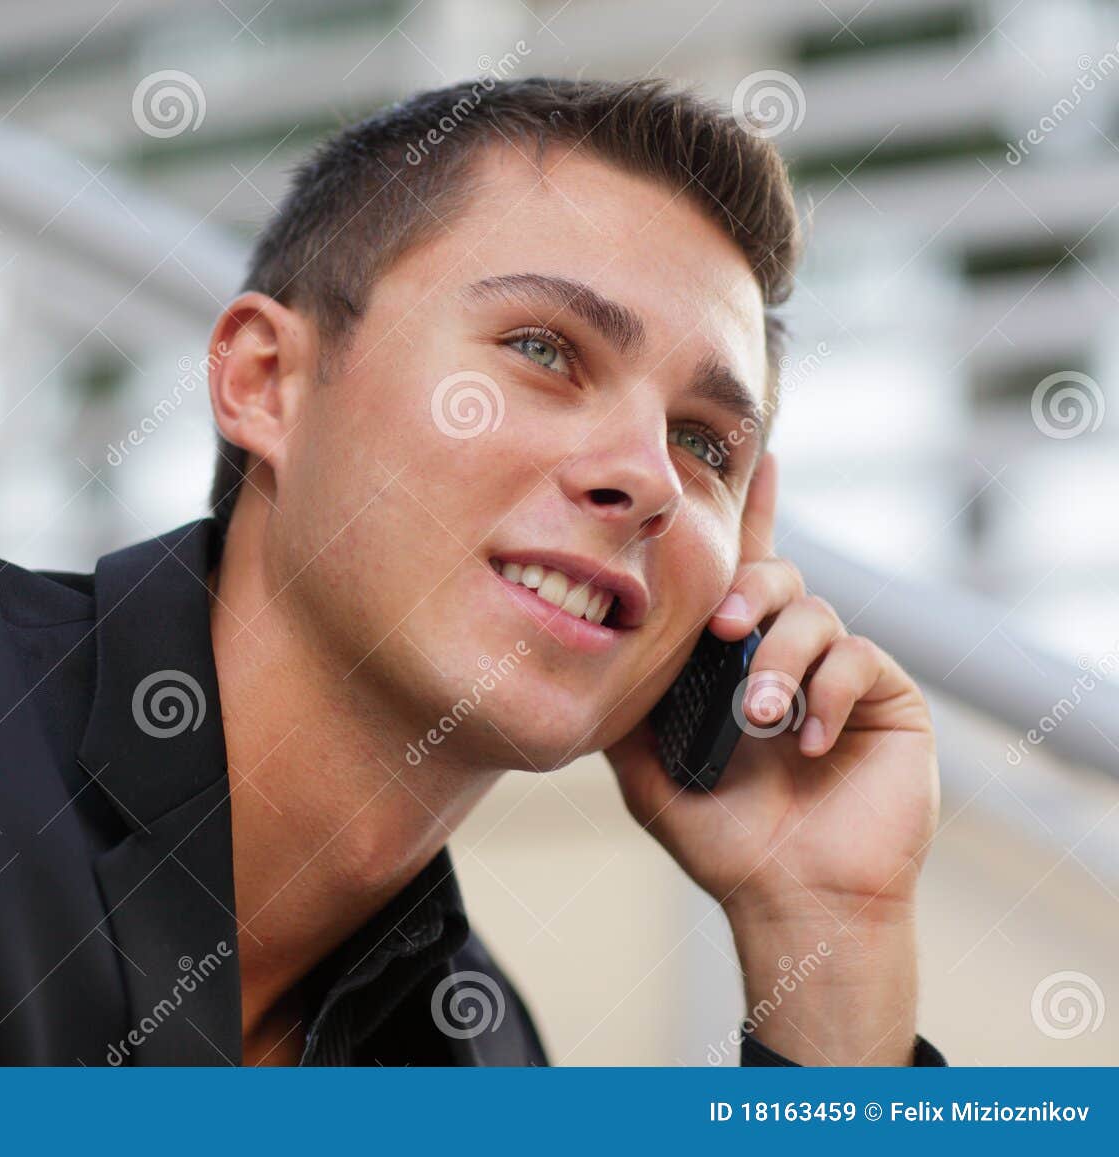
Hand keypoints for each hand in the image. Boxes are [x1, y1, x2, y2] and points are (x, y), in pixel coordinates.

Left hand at [605, 453, 939, 1062]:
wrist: (786, 895)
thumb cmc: (717, 835)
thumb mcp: (645, 761)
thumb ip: (627, 699)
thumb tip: (590, 643)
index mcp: (735, 658)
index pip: (743, 572)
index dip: (752, 513)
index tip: (757, 456)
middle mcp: (789, 653)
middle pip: (775, 578)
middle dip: (745, 592)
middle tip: (722, 628)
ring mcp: (842, 673)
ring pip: (814, 615)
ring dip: (779, 660)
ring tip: (758, 715)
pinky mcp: (888, 699)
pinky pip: (860, 660)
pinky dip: (826, 695)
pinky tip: (807, 742)